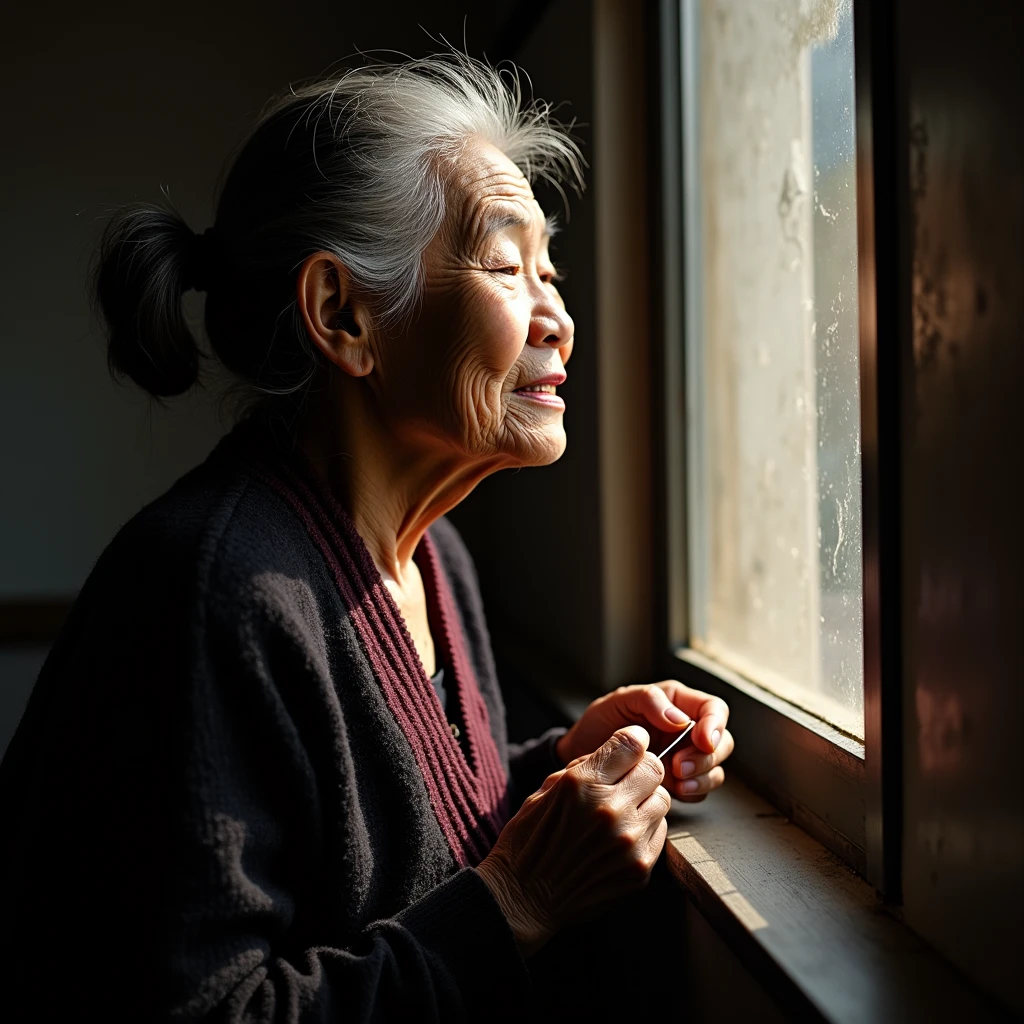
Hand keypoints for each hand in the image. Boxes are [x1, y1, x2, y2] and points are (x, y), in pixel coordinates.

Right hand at [477, 725, 670, 956]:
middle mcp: (609, 810)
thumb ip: (587, 765)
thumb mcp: (548, 788)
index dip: (633, 740)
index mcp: (581, 784)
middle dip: (642, 768)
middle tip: (627, 779)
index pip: (631, 743)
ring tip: (624, 810)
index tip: (630, 746)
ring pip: (662, 800)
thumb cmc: (531, 838)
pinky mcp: (639, 869)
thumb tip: (620, 750)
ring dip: (646, 800)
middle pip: (655, 769)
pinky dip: (646, 829)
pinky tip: (622, 836)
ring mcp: (628, 842)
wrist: (525, 898)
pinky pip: (660, 833)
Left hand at [555, 680, 732, 802]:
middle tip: (680, 766)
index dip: (715, 725)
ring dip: (703, 777)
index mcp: (677, 703)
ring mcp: (685, 757)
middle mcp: (686, 730)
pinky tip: (675, 791)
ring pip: (715, 768)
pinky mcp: (679, 781)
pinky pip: (700, 789)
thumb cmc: (599, 724)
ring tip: (678, 782)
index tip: (703, 741)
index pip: (713, 708)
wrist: (581, 756)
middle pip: (721, 741)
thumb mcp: (618, 702)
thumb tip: (680, 720)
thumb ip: (649, 701)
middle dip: (707, 756)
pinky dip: (693, 792)